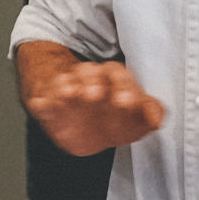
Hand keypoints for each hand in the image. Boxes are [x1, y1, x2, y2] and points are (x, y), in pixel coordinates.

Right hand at [22, 59, 165, 155]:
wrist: (78, 125)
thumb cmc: (112, 117)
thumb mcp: (134, 118)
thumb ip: (149, 114)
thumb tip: (157, 118)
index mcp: (114, 79)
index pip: (119, 76)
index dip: (124, 87)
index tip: (129, 102)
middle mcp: (90, 80)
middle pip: (93, 74)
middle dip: (94, 82)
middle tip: (96, 95)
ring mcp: (67, 89)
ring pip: (68, 81)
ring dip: (69, 86)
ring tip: (69, 93)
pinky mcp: (48, 103)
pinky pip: (43, 99)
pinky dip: (42, 102)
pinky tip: (41, 104)